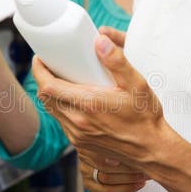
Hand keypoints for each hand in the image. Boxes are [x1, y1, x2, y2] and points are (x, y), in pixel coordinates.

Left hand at [32, 29, 164, 191]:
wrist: (151, 151)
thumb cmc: (146, 118)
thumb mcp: (137, 84)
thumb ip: (117, 61)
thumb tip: (99, 41)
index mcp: (88, 104)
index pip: (48, 86)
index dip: (39, 70)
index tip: (41, 58)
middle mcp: (78, 122)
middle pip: (45, 98)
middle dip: (42, 79)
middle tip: (50, 66)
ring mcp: (78, 135)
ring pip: (52, 111)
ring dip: (51, 95)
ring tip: (60, 80)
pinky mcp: (81, 144)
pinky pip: (62, 123)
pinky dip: (61, 109)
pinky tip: (73, 101)